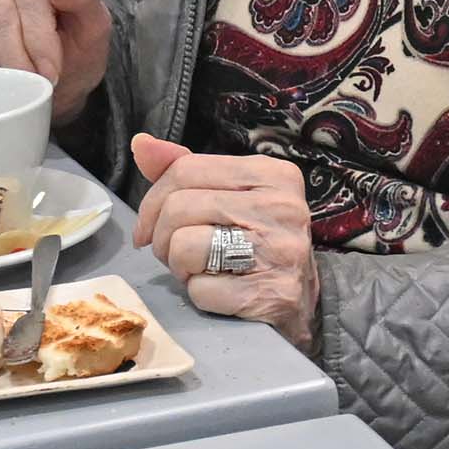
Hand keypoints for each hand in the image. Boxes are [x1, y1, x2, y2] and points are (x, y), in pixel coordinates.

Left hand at [130, 133, 320, 354]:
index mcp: (271, 174)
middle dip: (161, 236)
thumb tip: (142, 145)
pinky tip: (220, 292)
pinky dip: (199, 294)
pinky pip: (201, 289)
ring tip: (199, 269)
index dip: (153, 199)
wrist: (306, 303)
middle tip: (172, 252)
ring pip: (184, 246)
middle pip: (179, 207)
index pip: (186, 169)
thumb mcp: (231, 196)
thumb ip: (186, 171)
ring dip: (178, 266)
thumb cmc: (258, 242)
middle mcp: (281, 207)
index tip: (147, 224)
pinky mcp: (272, 295)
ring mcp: (280, 251)